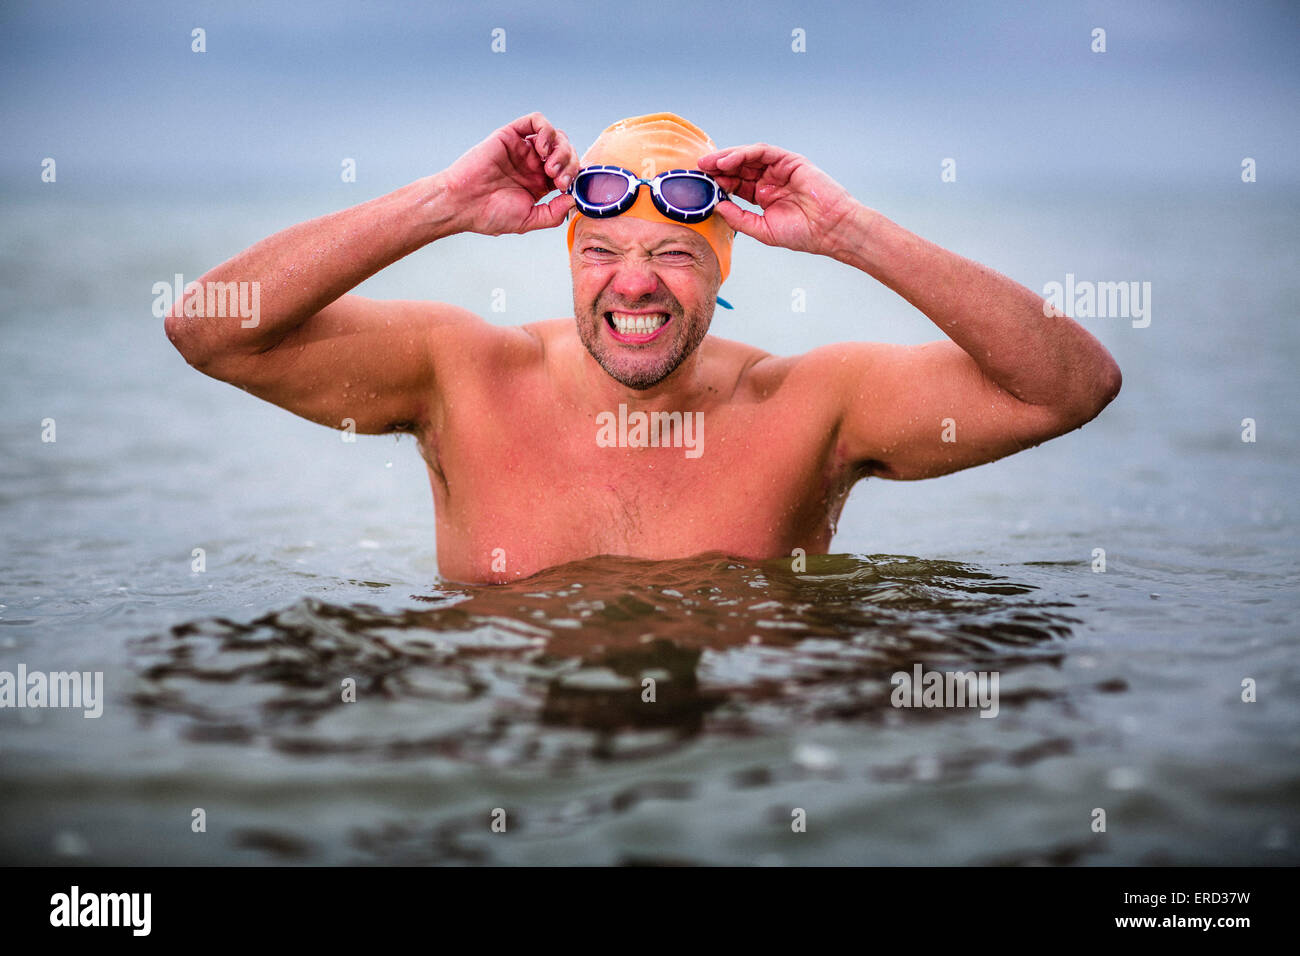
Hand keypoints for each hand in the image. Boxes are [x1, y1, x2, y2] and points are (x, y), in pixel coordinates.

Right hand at [438, 112, 579, 235]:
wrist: (462, 203)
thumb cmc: (489, 214)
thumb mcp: (528, 220)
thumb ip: (553, 213)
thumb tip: (573, 200)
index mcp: (539, 184)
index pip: (568, 171)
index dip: (574, 177)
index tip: (566, 189)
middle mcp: (533, 164)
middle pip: (566, 152)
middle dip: (570, 164)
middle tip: (558, 179)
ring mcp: (523, 148)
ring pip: (555, 136)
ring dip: (561, 149)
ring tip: (549, 166)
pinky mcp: (511, 135)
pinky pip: (536, 121)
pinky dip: (546, 130)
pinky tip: (542, 148)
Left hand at [698, 144, 858, 255]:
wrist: (830, 230)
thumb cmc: (802, 233)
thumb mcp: (762, 230)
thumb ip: (739, 218)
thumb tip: (717, 207)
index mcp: (763, 196)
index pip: (735, 184)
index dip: (719, 183)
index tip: (702, 185)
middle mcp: (769, 180)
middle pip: (739, 168)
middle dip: (718, 167)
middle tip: (700, 168)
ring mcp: (780, 169)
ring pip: (748, 157)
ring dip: (728, 157)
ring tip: (711, 163)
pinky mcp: (790, 161)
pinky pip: (763, 152)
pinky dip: (745, 154)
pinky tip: (730, 161)